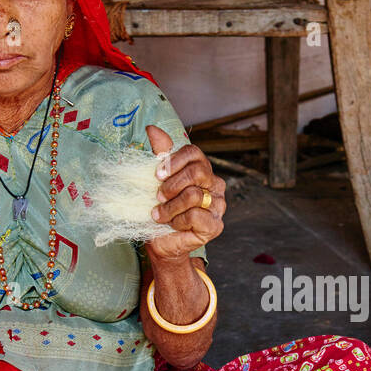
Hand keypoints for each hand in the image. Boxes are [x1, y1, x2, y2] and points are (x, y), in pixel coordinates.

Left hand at [144, 125, 225, 262]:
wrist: (161, 242)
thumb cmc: (160, 210)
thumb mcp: (157, 180)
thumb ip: (160, 155)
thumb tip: (152, 129)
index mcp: (203, 170)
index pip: (194, 153)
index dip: (174, 161)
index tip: (157, 174)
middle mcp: (215, 185)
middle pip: (197, 172)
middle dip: (172, 185)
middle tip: (158, 196)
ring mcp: (218, 206)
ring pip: (194, 195)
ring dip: (170, 207)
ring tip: (159, 214)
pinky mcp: (216, 225)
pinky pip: (195, 216)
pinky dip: (178, 221)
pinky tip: (173, 225)